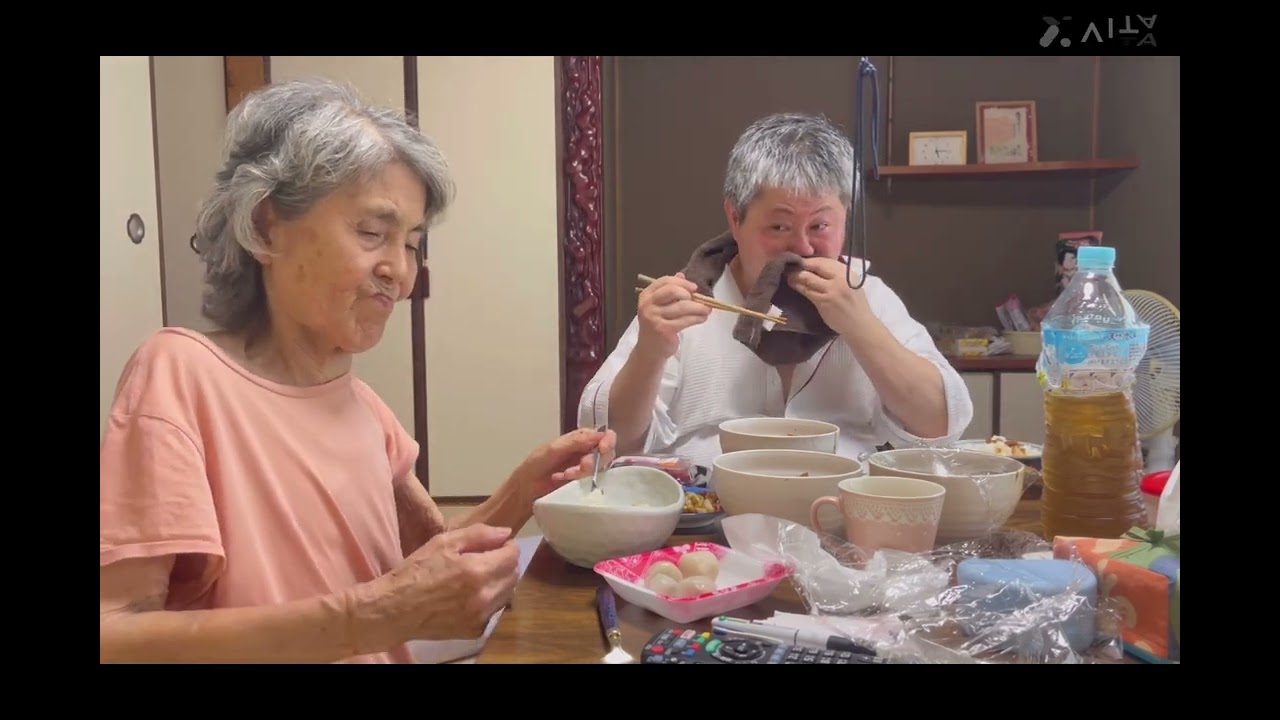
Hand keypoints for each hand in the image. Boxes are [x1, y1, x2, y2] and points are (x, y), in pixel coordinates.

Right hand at [359, 524, 519, 646]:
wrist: (394, 610)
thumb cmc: (416, 572)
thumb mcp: (443, 543)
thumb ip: (479, 534)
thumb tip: (506, 533)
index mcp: (477, 571)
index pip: (513, 555)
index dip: (507, 546)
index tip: (496, 545)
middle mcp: (484, 596)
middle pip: (514, 575)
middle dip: (504, 563)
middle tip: (485, 559)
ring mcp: (481, 617)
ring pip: (507, 594)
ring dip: (499, 582)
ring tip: (476, 578)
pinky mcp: (475, 631)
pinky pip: (494, 612)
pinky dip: (489, 602)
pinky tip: (469, 597)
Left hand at [514, 427, 617, 499]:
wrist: (525, 488)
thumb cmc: (535, 464)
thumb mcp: (553, 449)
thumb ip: (576, 442)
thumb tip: (599, 434)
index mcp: (578, 438)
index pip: (602, 434)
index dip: (607, 441)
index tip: (603, 449)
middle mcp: (585, 450)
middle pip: (605, 452)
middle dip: (594, 460)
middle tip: (582, 466)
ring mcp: (585, 467)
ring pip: (599, 467)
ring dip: (584, 471)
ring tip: (566, 474)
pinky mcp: (583, 481)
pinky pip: (591, 479)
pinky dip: (579, 479)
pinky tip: (564, 478)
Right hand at [636, 272, 711, 359]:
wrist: (649, 350)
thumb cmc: (657, 325)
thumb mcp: (659, 306)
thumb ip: (669, 290)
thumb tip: (682, 274)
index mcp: (646, 296)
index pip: (664, 281)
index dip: (681, 282)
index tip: (693, 287)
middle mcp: (648, 305)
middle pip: (672, 291)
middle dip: (689, 293)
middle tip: (699, 299)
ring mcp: (655, 318)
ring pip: (682, 307)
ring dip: (698, 308)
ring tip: (706, 310)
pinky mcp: (664, 329)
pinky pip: (686, 320)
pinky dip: (697, 318)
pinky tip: (702, 318)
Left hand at [787, 257, 870, 335]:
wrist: (859, 324)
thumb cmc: (855, 304)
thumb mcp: (851, 283)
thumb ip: (837, 274)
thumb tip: (817, 266)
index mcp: (847, 272)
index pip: (826, 260)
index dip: (811, 260)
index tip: (802, 260)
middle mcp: (840, 278)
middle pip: (816, 266)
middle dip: (802, 265)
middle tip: (791, 266)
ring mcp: (831, 290)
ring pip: (808, 278)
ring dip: (796, 275)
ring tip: (789, 275)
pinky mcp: (823, 302)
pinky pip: (807, 291)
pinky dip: (798, 286)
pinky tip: (793, 284)